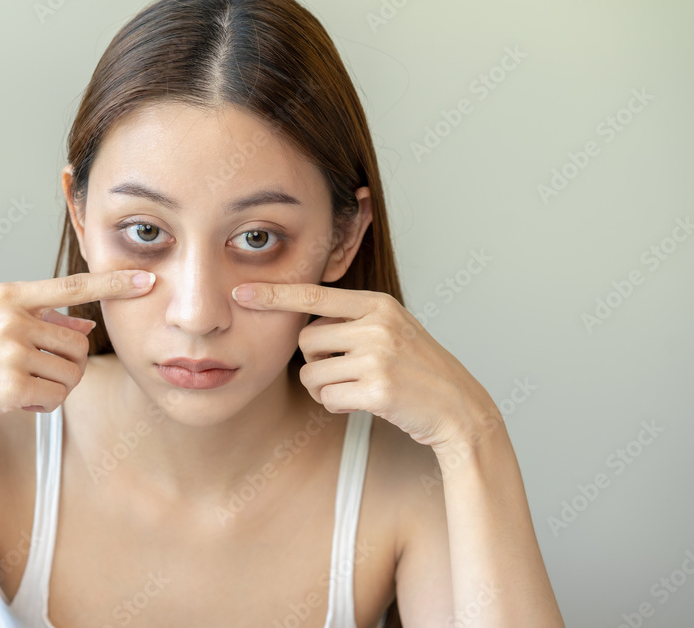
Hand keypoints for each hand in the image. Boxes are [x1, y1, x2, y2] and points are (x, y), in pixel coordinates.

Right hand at [0, 270, 155, 441]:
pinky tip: (15, 403)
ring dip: (54, 388)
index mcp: (8, 296)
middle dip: (65, 367)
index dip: (114, 283)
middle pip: (80, 345)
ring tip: (18, 387)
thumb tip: (85, 327)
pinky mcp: (11, 384)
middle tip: (30, 375)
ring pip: (72, 373)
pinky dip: (42, 406)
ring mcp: (10, 349)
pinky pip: (57, 397)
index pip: (73, 285)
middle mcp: (11, 317)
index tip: (147, 279)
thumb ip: (41, 322)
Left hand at [231, 282, 500, 450]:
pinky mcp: (378, 389)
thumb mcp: (390, 328)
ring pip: (312, 373)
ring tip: (354, 389)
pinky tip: (361, 404)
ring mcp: (379, 356)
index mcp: (378, 304)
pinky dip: (336, 406)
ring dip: (323, 389)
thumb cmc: (417, 369)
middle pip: (305, 341)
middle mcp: (377, 324)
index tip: (242, 292)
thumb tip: (301, 322)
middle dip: (313, 362)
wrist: (458, 407)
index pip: (314, 294)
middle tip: (342, 373)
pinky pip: (328, 398)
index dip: (274, 294)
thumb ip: (351, 319)